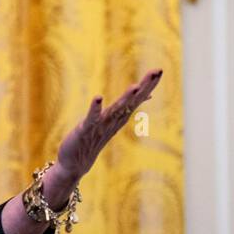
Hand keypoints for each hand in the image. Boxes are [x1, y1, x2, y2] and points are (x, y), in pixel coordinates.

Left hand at [54, 69, 162, 183]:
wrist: (75, 164)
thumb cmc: (93, 139)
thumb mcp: (111, 121)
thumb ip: (126, 108)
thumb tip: (145, 96)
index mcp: (119, 117)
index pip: (137, 99)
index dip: (148, 85)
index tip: (159, 70)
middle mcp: (113, 121)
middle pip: (131, 101)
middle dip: (144, 86)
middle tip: (157, 71)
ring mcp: (100, 126)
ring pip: (116, 110)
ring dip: (126, 98)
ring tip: (136, 86)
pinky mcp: (85, 130)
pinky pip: (91, 119)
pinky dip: (95, 109)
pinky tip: (98, 98)